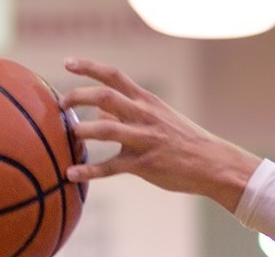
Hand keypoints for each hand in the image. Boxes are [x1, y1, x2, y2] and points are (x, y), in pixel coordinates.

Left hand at [61, 58, 260, 211]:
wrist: (212, 163)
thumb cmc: (183, 140)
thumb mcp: (158, 117)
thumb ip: (127, 112)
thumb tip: (98, 110)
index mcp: (146, 101)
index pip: (113, 75)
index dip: (88, 67)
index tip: (67, 64)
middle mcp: (143, 116)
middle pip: (104, 97)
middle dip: (77, 97)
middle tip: (61, 104)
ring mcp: (143, 139)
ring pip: (104, 129)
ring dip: (81, 131)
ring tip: (68, 135)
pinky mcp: (143, 164)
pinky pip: (110, 167)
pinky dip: (88, 171)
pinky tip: (70, 174)